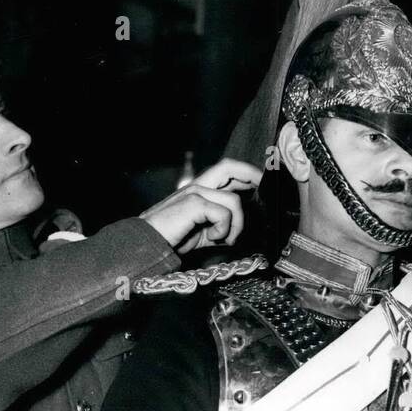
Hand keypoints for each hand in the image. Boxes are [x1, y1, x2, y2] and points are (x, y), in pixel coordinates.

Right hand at [140, 159, 261, 255]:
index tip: (262, 185)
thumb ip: (221, 225)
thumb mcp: (203, 231)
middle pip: (229, 167)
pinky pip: (224, 214)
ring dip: (236, 225)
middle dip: (251, 176)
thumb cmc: (173, 238)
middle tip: (263, 191)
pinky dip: (224, 230)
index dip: (247, 174)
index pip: (227, 172)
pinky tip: (212, 238)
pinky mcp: (194, 202)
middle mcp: (198, 185)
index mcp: (200, 189)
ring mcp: (196, 191)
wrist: (148, 243)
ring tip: (224, 239)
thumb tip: (242, 229)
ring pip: (233, 201)